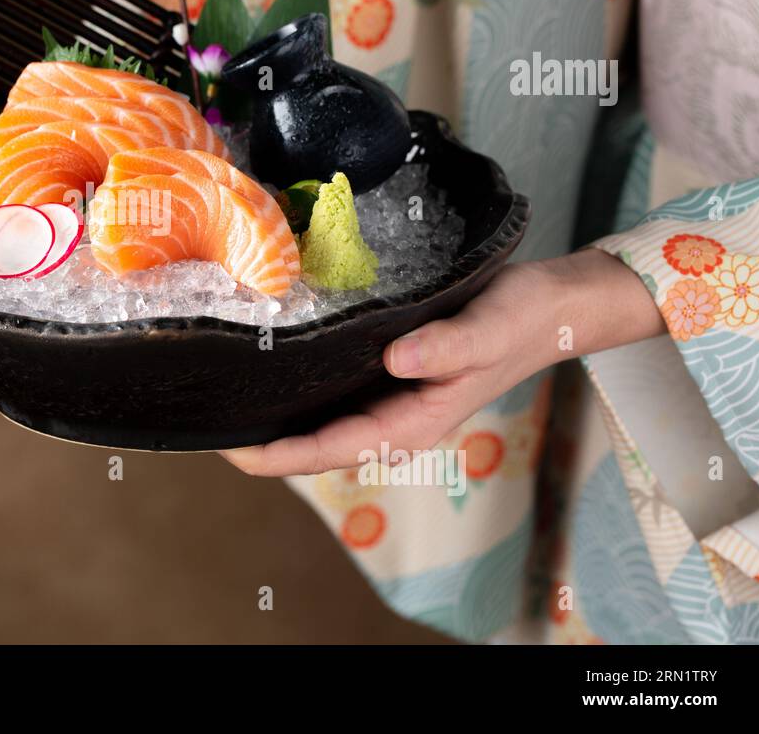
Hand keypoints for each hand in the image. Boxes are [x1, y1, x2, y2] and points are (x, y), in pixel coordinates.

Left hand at [220, 248, 664, 476]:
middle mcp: (397, 417)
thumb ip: (446, 347)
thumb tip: (394, 361)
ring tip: (221, 401)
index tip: (230, 451)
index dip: (280, 454)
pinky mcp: (392, 372)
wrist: (555, 303)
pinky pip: (336, 391)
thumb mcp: (489, 328)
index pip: (333, 448)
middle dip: (263, 442)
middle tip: (203, 421)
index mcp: (415, 421)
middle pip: (316, 442)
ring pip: (323, 419)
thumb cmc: (524, 317)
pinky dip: (300, 387)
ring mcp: (393, 398)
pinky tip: (270, 369)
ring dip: (276, 416)